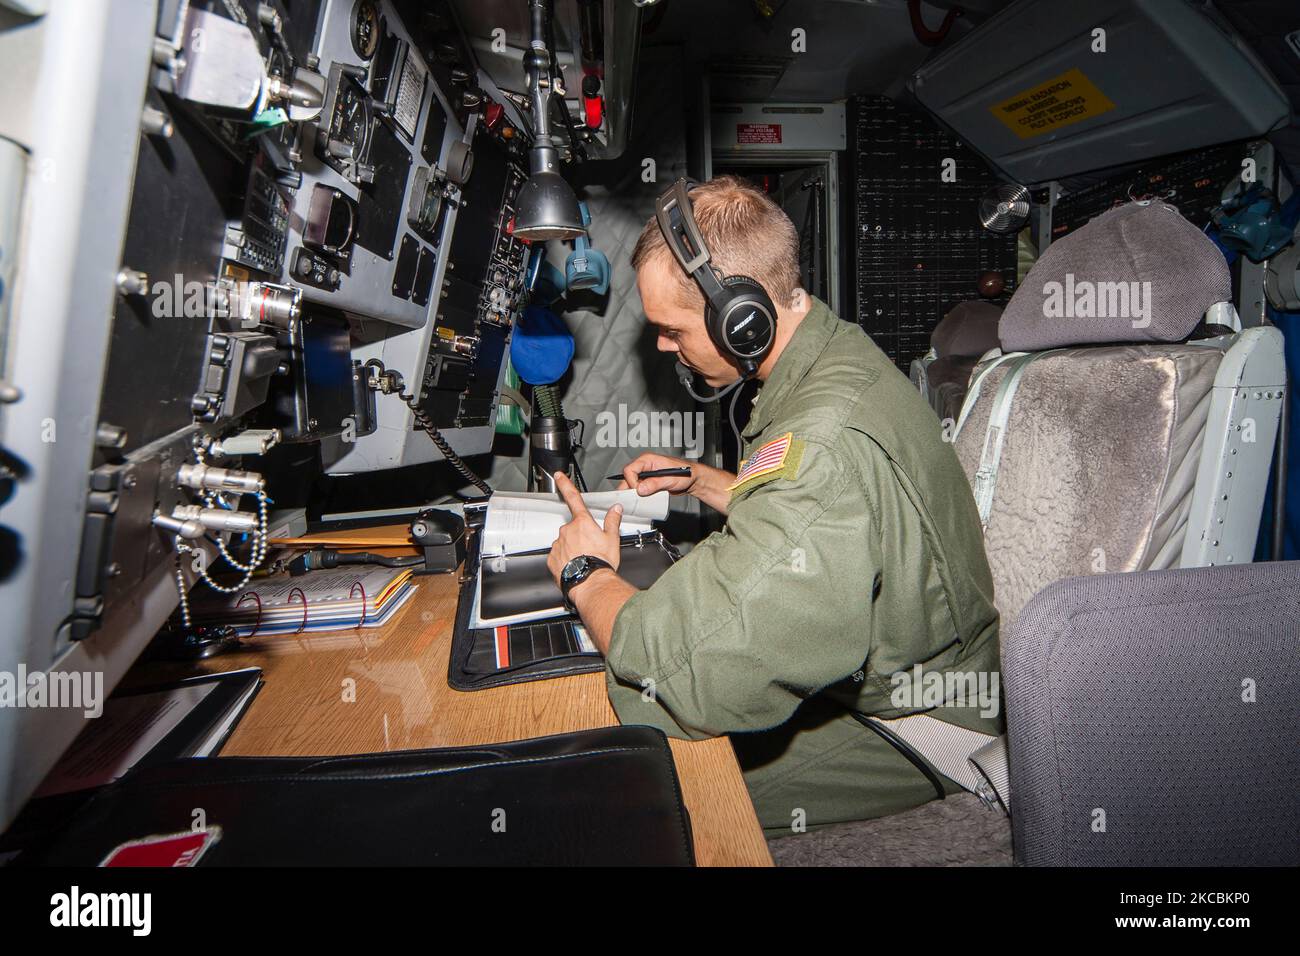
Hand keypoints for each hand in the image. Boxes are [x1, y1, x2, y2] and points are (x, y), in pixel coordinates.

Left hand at [547, 471, 622, 587]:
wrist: (590, 582)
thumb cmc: (601, 562)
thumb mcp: (612, 539)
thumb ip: (612, 521)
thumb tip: (616, 509)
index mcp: (582, 523)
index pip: (573, 498)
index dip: (565, 484)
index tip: (558, 476)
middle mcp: (567, 530)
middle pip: (573, 528)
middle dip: (579, 535)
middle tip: (590, 548)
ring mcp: (558, 544)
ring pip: (565, 542)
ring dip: (572, 548)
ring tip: (583, 559)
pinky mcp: (552, 558)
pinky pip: (558, 555)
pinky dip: (565, 559)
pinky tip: (574, 565)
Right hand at [618, 453, 736, 515]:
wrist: (693, 480)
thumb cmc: (686, 473)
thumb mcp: (670, 479)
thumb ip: (655, 483)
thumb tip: (641, 489)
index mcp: (648, 460)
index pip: (630, 470)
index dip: (632, 482)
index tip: (639, 491)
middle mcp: (645, 466)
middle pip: (628, 477)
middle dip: (631, 489)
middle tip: (637, 498)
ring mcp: (646, 475)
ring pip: (632, 484)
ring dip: (635, 493)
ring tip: (642, 499)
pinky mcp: (648, 482)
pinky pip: (638, 489)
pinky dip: (640, 496)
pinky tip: (645, 500)